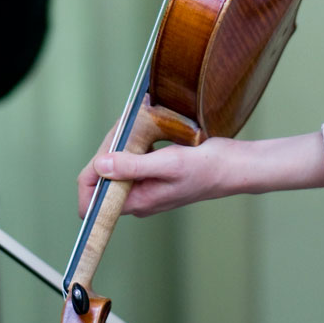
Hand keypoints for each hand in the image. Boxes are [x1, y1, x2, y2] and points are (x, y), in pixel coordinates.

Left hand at [76, 129, 323, 216]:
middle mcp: (136, 196)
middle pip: (102, 174)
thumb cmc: (207, 169)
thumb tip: (100, 166)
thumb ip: (131, 166)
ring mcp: (144, 183)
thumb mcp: (168, 165)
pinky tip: (144, 123)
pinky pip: (131, 153)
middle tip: (128, 125)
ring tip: (136, 120)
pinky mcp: (152, 169)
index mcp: (136, 202)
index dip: (89, 178)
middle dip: (110, 148)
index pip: (92, 202)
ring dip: (121, 139)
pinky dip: (133, 137)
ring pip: (115, 161)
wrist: (234, 166)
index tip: (105, 152)